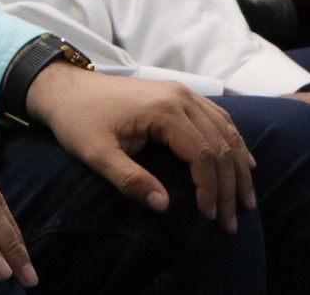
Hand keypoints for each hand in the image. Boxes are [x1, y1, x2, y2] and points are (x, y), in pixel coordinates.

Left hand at [23, 68, 255, 233]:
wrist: (64, 87)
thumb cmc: (77, 120)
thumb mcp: (95, 154)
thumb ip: (129, 179)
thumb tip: (164, 205)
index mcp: (163, 111)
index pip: (202, 154)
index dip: (211, 189)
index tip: (210, 216)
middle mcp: (180, 96)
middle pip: (220, 144)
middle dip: (230, 186)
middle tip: (232, 221)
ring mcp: (182, 92)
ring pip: (225, 130)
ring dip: (238, 166)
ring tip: (245, 200)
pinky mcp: (178, 94)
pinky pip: (217, 117)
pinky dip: (233, 141)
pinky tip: (242, 162)